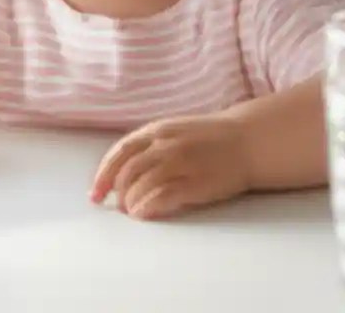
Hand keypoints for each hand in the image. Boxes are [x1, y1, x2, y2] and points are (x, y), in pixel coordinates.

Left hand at [90, 114, 248, 219]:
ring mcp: (181, 162)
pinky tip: (143, 214)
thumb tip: (121, 171)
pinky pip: (164, 195)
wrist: (250, 141)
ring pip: (142, 183)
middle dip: (116, 191)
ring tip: (131, 211)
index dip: (104, 174)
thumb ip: (149, 145)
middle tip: (116, 206)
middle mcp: (165, 144)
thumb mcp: (174, 131)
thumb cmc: (210, 139)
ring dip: (131, 201)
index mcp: (157, 130)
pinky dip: (148, 206)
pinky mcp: (197, 181)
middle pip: (128, 170)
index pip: (120, 152)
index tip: (95, 193)